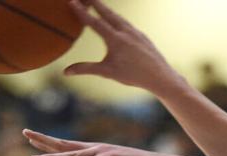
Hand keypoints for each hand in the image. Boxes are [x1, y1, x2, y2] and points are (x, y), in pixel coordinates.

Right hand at [61, 0, 181, 93]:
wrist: (161, 76)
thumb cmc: (134, 76)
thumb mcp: (108, 72)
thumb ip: (86, 69)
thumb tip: (65, 72)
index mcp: (115, 39)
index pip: (94, 22)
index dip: (81, 12)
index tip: (72, 2)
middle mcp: (125, 31)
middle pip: (106, 12)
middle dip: (93, 2)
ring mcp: (135, 32)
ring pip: (117, 16)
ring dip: (105, 9)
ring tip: (96, 3)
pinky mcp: (141, 35)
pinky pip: (126, 23)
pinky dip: (116, 18)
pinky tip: (114, 19)